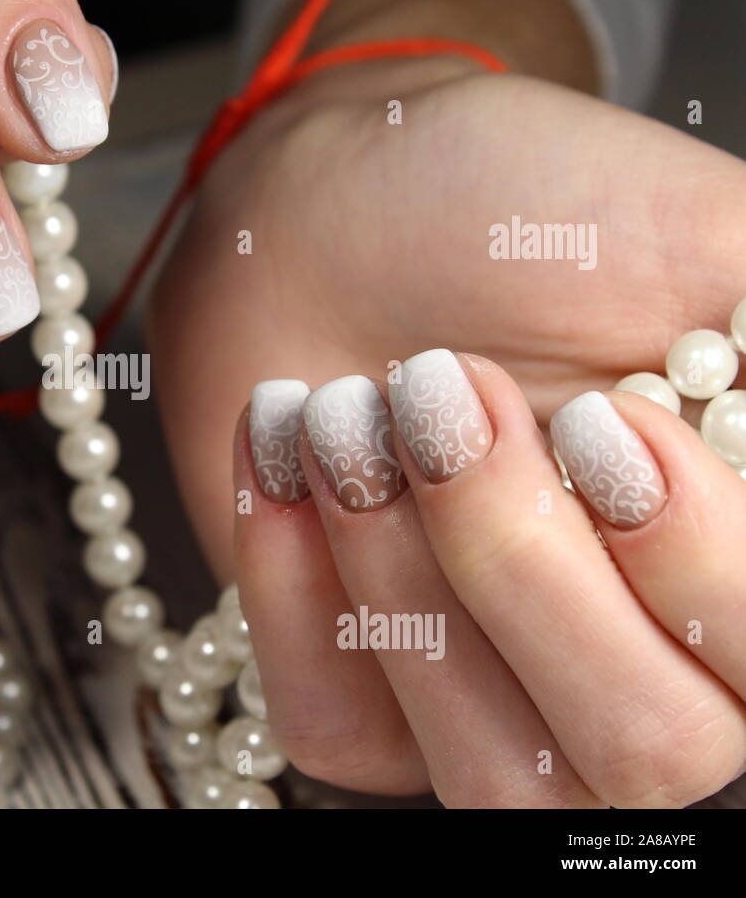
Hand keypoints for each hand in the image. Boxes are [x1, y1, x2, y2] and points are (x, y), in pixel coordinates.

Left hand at [147, 8, 745, 803]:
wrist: (327, 207)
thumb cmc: (513, 210)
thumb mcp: (700, 237)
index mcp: (733, 553)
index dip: (700, 568)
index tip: (607, 418)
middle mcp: (639, 660)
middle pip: (647, 752)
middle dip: (519, 559)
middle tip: (439, 392)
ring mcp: (494, 697)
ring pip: (496, 777)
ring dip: (405, 580)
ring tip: (347, 413)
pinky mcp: (361, 699)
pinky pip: (337, 734)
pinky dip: (294, 590)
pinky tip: (284, 453)